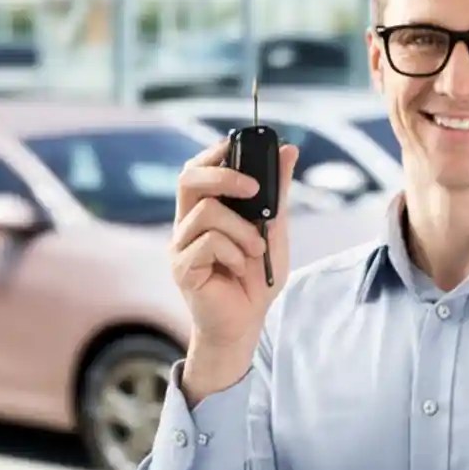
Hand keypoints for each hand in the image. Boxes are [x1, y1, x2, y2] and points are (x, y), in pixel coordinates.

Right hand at [169, 137, 299, 401]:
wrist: (246, 324)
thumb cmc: (256, 279)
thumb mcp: (274, 229)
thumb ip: (277, 193)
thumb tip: (288, 151)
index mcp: (205, 210)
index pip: (197, 168)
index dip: (215, 152)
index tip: (241, 145)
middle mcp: (186, 223)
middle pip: (188, 178)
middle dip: (225, 175)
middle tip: (254, 188)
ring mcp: (180, 245)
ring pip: (207, 212)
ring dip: (242, 229)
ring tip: (256, 249)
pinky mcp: (182, 268)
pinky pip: (208, 243)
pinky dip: (234, 252)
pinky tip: (240, 267)